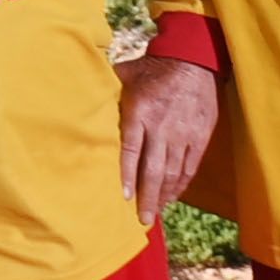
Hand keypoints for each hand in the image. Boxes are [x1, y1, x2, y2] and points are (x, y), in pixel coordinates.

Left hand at [117, 52, 221, 218]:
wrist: (194, 60)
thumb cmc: (154, 69)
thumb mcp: (127, 74)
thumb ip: (107, 90)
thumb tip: (79, 94)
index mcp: (141, 112)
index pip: (131, 149)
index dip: (127, 174)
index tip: (124, 196)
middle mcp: (163, 127)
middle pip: (154, 169)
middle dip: (147, 196)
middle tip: (142, 219)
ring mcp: (184, 134)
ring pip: (173, 172)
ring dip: (164, 195)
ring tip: (155, 213)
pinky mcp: (200, 137)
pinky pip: (189, 166)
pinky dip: (181, 184)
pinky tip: (172, 197)